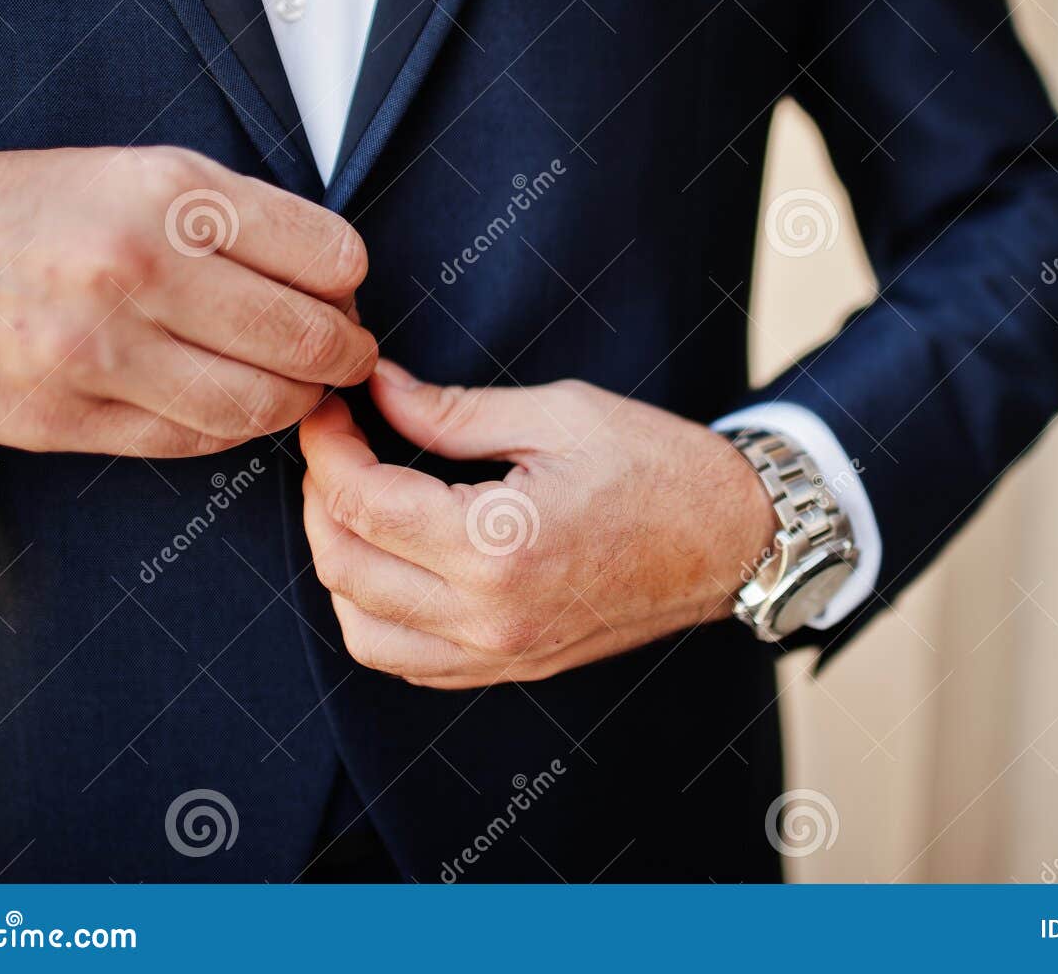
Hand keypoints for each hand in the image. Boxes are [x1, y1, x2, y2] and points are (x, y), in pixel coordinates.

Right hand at [0, 147, 376, 454]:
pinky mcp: (69, 418)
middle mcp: (137, 269)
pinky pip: (193, 441)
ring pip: (260, 405)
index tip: (343, 296)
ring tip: (291, 385)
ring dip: (295, 403)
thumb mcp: (138, 174)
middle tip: (342, 354)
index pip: (330, 258)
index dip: (349, 286)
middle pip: (308, 339)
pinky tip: (224, 404)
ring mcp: (99, 352)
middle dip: (343, 355)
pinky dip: (227, 429)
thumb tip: (333, 277)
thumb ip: (241, 221)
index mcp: (168, 195)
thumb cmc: (21, 212)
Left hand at [298, 361, 778, 688]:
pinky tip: (391, 562)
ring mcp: (500, 653)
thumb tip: (376, 390)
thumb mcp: (556, 415)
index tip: (331, 408)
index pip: (362, 502)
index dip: (328, 447)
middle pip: (345, 566)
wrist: (735, 539)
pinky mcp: (513, 666)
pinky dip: (376, 614)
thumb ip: (450, 410)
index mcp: (498, 545)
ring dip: (340, 563)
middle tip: (339, 445)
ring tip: (357, 504)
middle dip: (322, 498)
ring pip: (362, 629)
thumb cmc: (660, 467)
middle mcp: (489, 615)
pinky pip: (408, 662)